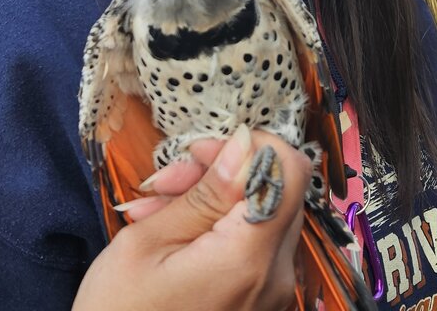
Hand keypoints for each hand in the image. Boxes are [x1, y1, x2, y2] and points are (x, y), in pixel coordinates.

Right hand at [73, 125, 311, 310]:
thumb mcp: (146, 245)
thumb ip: (205, 193)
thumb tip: (244, 142)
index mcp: (249, 258)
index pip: (290, 169)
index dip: (251, 145)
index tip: (202, 152)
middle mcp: (275, 277)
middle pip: (273, 189)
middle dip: (222, 171)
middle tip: (165, 182)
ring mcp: (271, 294)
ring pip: (259, 213)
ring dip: (212, 199)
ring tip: (155, 209)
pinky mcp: (259, 304)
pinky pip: (250, 246)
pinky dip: (216, 229)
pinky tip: (170, 233)